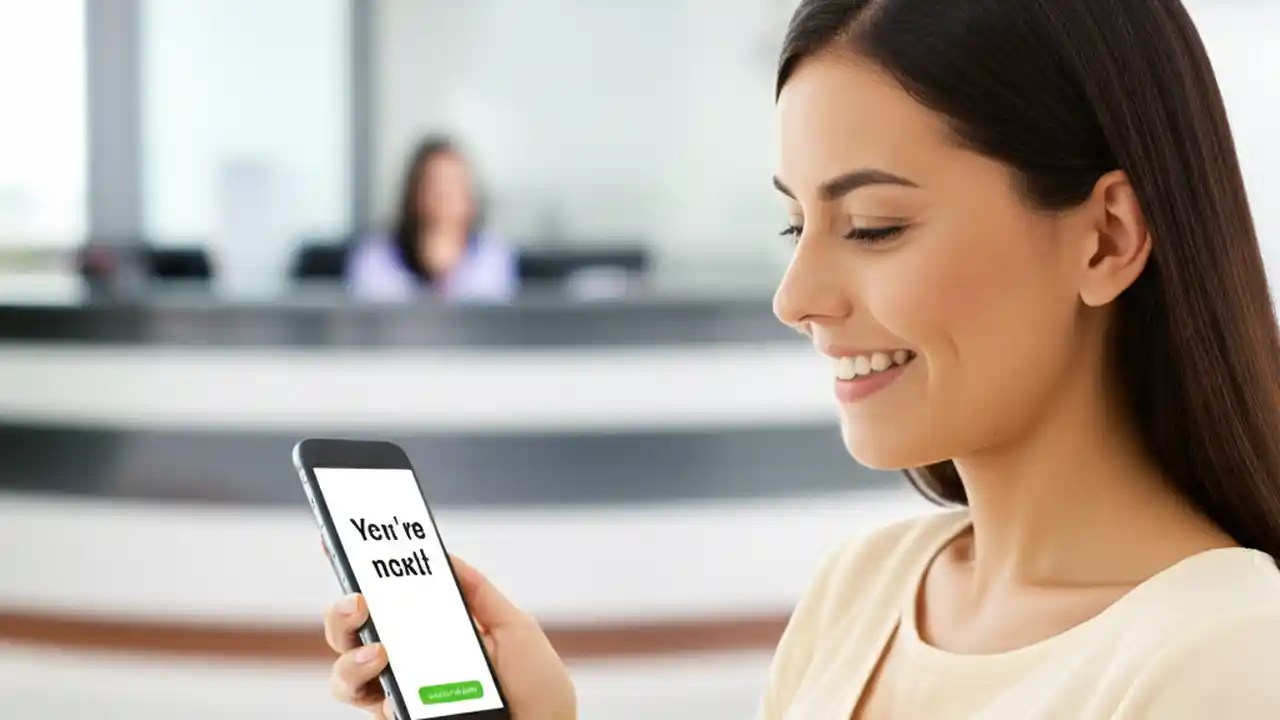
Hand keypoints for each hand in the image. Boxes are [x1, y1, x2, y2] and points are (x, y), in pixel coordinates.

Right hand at [324, 555, 576, 719]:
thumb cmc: (535, 687)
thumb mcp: (514, 627)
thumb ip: (478, 593)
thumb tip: (444, 556)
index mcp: (429, 630)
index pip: (383, 601)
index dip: (355, 573)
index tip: (340, 543)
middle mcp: (406, 661)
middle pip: (350, 634)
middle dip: (340, 613)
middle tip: (359, 601)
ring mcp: (401, 695)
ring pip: (346, 676)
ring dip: (350, 661)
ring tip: (379, 652)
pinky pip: (375, 709)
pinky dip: (382, 698)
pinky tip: (398, 695)